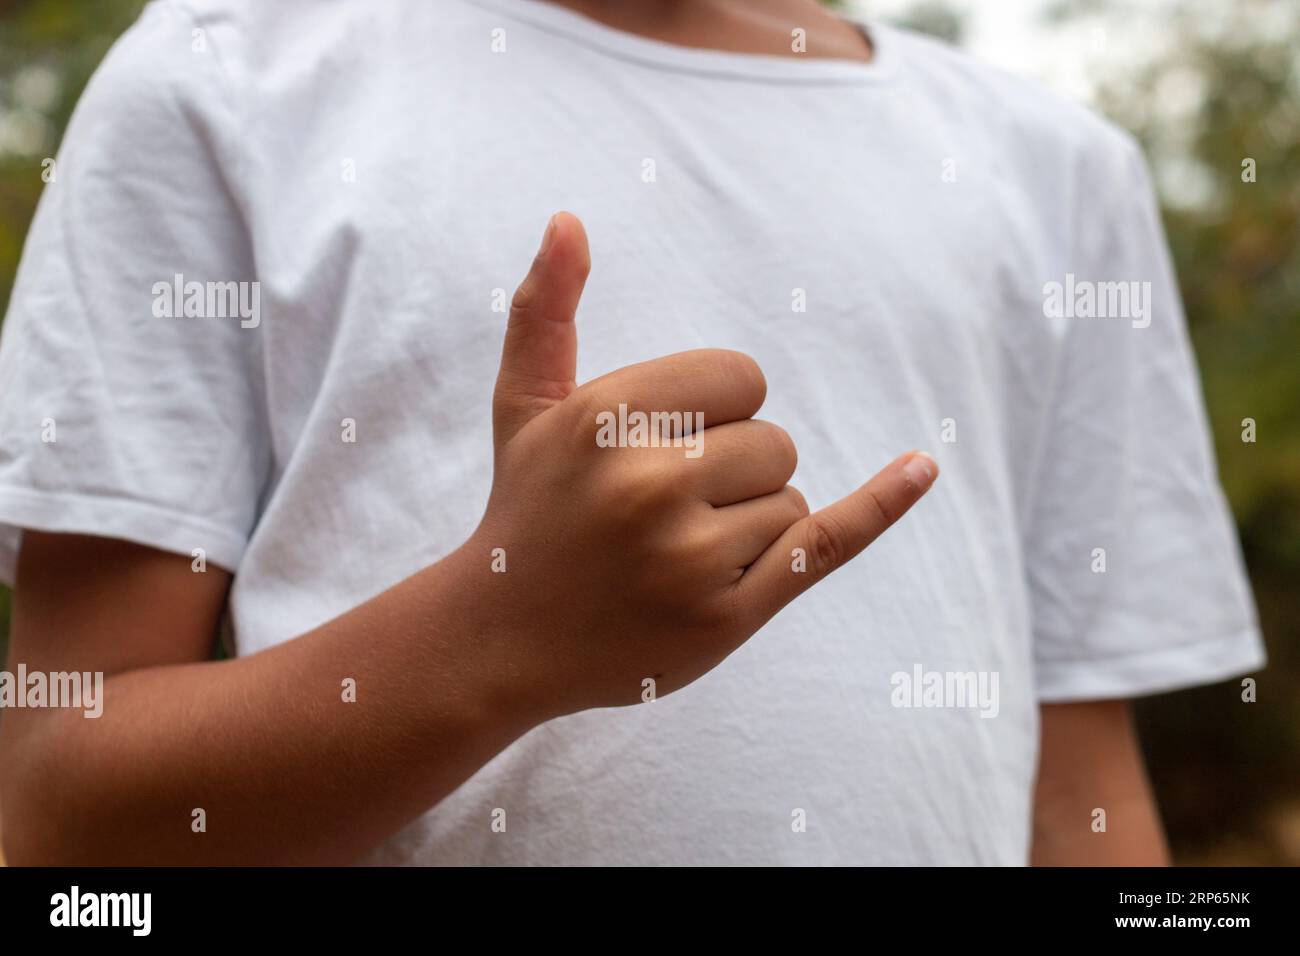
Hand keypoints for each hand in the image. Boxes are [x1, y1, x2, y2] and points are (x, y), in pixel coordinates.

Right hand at [466, 212, 937, 719]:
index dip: (717, 408)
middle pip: (773, 441)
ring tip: (674, 551)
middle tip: (662, 512)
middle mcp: (647, 487)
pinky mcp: (726, 618)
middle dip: (733, 469)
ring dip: (750, 520)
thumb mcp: (522, 409)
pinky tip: (922, 468)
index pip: (742, 378)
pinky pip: (825, 545)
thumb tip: (568, 218)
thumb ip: (545, 311)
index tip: (667, 445)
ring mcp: (690, 559)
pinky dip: (880, 507)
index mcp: (601, 421)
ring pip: (790, 499)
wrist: (505, 642)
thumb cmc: (526, 510)